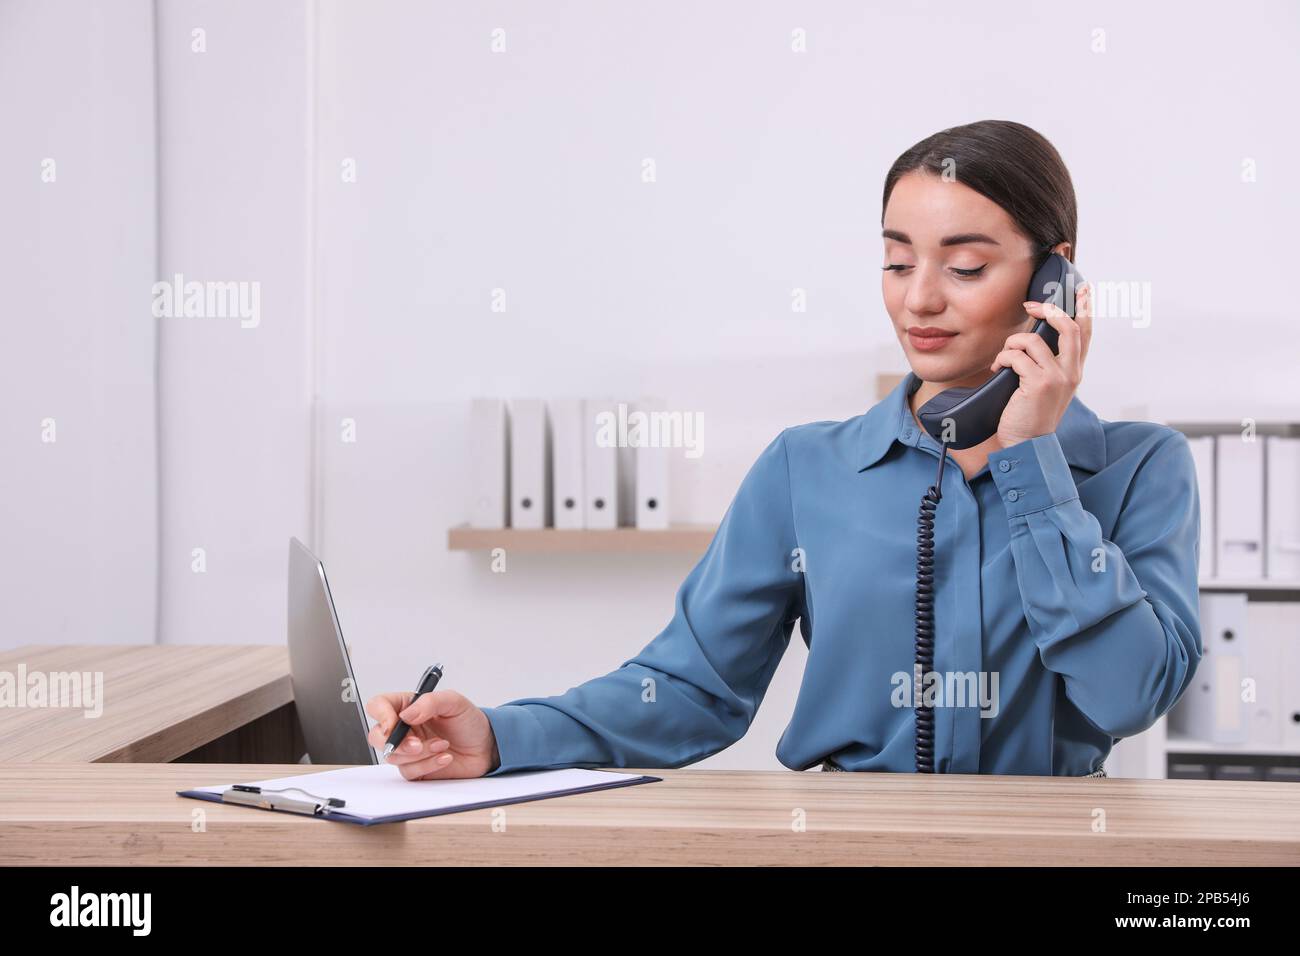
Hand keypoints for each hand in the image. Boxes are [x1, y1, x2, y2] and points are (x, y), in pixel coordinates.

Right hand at [365, 689, 500, 779]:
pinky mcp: (416, 768)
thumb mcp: (454, 702)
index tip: (393, 724)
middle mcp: (404, 728)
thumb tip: (406, 714)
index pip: (378, 706)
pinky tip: (445, 758)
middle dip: (396, 743)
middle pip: (377, 736)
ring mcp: (408, 750)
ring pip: (394, 757)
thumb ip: (430, 702)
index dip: (380, 715)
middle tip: (418, 744)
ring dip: (420, 754)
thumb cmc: (469, 721)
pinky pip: (410, 771)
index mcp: (407, 706)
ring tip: (443, 745)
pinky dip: (428, 765)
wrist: (486, 746)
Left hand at [989, 282, 1091, 448]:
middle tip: (1031, 305)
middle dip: (1049, 310)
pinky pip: (1016, 357)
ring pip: (1032, 340)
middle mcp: (1071, 372)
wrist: (1028, 445)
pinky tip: (996, 369)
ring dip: (1011, 344)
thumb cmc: (1031, 416)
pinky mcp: (1038, 383)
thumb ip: (1047, 365)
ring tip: (1003, 359)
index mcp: (1074, 371)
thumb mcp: (1047, 388)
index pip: (1086, 334)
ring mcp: (1056, 377)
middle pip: (1068, 327)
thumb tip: (1031, 339)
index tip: (1082, 290)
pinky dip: (1002, 359)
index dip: (1085, 309)